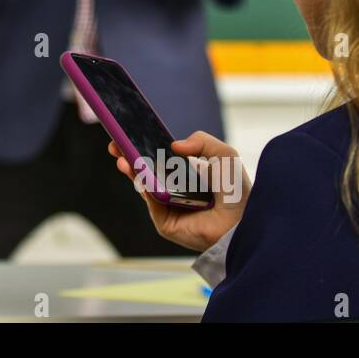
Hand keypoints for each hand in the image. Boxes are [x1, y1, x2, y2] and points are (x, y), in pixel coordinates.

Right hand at [108, 130, 250, 252]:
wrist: (242, 222)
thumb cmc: (237, 192)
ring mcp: (168, 207)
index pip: (160, 160)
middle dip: (129, 157)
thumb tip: (174, 145)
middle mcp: (176, 192)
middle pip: (146, 172)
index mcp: (188, 176)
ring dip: (131, 169)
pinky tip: (137, 171)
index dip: (145, 148)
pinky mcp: (165, 222)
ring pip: (144, 185)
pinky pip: (151, 200)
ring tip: (121, 156)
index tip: (131, 135)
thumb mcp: (224, 156)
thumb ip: (202, 141)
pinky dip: (143, 185)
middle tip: (116, 145)